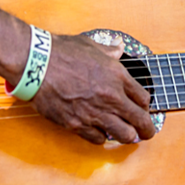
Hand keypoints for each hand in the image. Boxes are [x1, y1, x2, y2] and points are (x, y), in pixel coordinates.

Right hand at [30, 33, 156, 144]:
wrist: (37, 63)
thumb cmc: (61, 52)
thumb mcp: (91, 45)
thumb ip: (109, 50)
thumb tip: (118, 47)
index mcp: (117, 76)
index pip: (143, 98)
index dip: (146, 105)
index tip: (144, 108)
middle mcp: (111, 97)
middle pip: (140, 121)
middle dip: (147, 129)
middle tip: (147, 132)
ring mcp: (95, 113)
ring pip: (124, 135)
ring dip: (128, 136)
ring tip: (128, 135)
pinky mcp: (77, 124)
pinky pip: (98, 139)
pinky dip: (101, 137)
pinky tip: (100, 131)